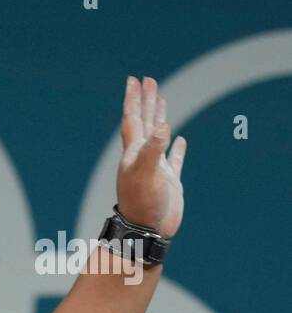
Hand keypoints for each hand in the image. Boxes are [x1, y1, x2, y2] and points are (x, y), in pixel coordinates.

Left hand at [116, 75, 186, 238]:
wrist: (145, 233)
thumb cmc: (142, 204)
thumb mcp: (145, 174)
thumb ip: (152, 150)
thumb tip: (163, 126)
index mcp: (133, 153)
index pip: (133, 119)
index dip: (134, 99)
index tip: (135, 79)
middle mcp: (142, 157)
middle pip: (145, 122)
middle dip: (147, 101)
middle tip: (150, 80)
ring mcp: (155, 169)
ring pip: (158, 137)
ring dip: (160, 118)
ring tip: (161, 102)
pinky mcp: (168, 181)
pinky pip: (173, 160)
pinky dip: (176, 148)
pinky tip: (179, 140)